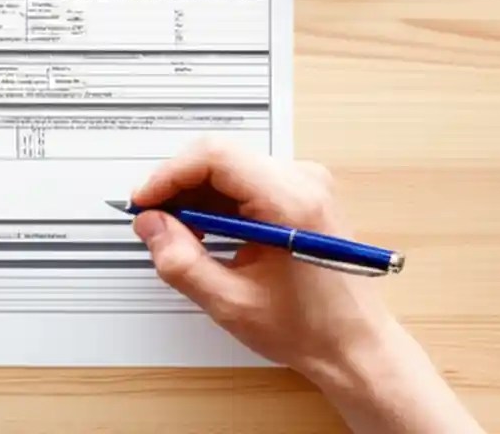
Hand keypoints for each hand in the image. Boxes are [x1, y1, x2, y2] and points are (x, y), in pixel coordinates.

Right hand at [132, 138, 390, 380]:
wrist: (355, 343)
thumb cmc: (311, 328)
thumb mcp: (231, 302)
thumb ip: (181, 262)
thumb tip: (150, 225)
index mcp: (291, 203)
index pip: (215, 156)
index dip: (169, 174)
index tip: (144, 202)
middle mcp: (303, 182)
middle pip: (219, 157)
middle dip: (178, 186)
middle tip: (153, 221)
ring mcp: (305, 184)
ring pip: (229, 167)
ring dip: (195, 195)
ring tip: (180, 236)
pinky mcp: (301, 194)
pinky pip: (246, 181)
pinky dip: (216, 201)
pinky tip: (206, 234)